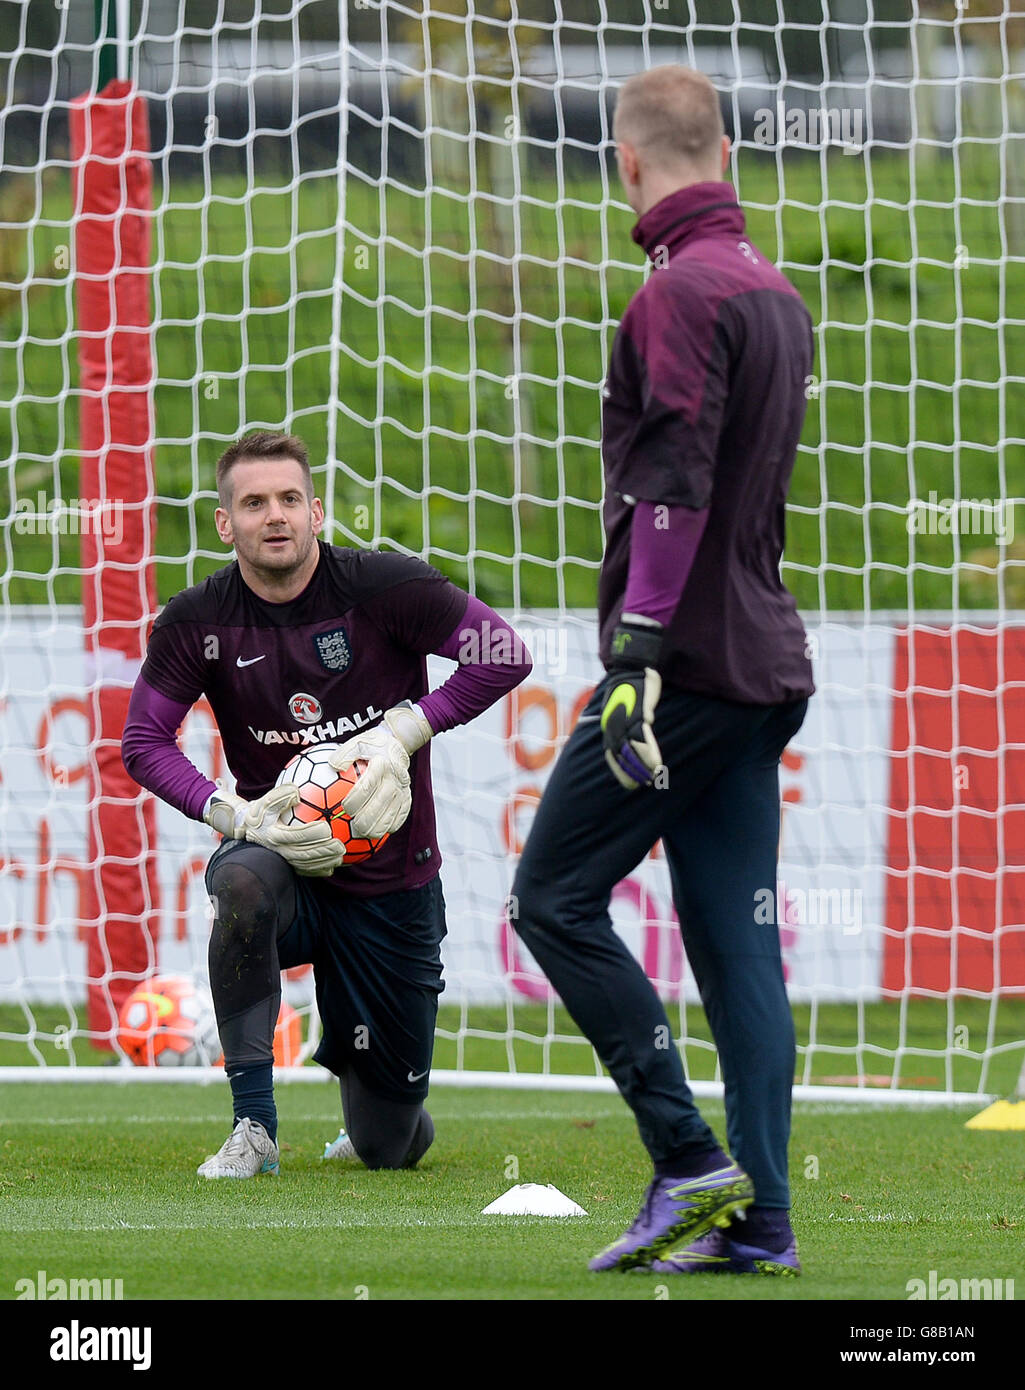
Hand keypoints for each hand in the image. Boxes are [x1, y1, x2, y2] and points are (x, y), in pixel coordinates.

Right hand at [204, 784, 344, 876]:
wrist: (249, 831)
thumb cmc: (262, 812)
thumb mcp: (266, 801)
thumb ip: (280, 795)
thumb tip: (297, 791)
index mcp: (274, 834)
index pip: (295, 835)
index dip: (311, 833)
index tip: (327, 827)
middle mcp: (279, 850)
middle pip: (304, 853)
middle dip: (323, 851)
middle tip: (340, 846)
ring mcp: (284, 860)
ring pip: (307, 865)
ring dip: (325, 861)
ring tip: (341, 856)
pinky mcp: (288, 866)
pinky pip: (305, 871)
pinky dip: (320, 869)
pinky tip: (333, 865)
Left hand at [328, 702, 432, 838]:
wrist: (396, 746)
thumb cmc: (371, 747)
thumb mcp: (356, 743)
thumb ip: (343, 754)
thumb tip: (332, 766)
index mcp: (382, 765)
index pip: (366, 788)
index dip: (353, 802)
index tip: (342, 808)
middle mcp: (395, 780)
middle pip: (376, 809)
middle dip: (359, 822)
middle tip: (347, 825)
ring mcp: (403, 794)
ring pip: (386, 821)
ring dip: (370, 831)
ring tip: (357, 834)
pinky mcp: (407, 803)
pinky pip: (395, 823)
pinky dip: (383, 830)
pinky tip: (370, 833)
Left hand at [601, 619, 664, 790]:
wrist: (634, 663)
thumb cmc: (632, 686)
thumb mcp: (626, 706)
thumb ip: (631, 722)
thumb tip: (638, 735)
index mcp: (610, 723)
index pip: (612, 752)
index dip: (620, 770)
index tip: (629, 784)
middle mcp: (614, 723)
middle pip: (621, 755)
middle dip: (631, 772)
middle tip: (643, 785)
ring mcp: (626, 719)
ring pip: (633, 751)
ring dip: (642, 767)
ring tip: (653, 779)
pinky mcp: (640, 714)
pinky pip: (643, 738)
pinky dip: (650, 754)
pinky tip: (656, 765)